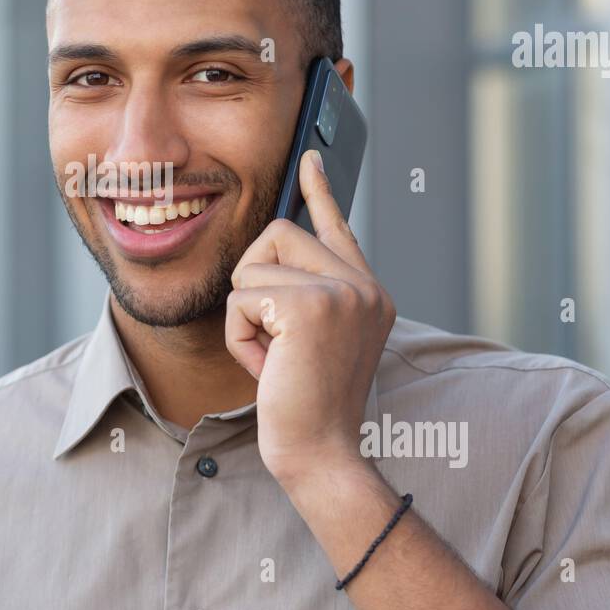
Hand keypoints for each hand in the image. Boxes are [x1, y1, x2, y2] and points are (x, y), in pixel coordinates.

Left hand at [226, 149, 395, 486]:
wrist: (321, 452)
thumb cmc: (308, 405)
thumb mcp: (314, 341)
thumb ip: (305, 295)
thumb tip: (269, 251)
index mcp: (368, 292)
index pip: (338, 226)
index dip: (319, 190)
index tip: (309, 157)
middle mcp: (363, 285)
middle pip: (277, 235)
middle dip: (254, 283)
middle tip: (274, 337)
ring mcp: (342, 292)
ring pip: (253, 267)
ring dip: (247, 317)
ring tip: (276, 357)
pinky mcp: (311, 306)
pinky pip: (241, 299)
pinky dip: (241, 337)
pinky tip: (269, 367)